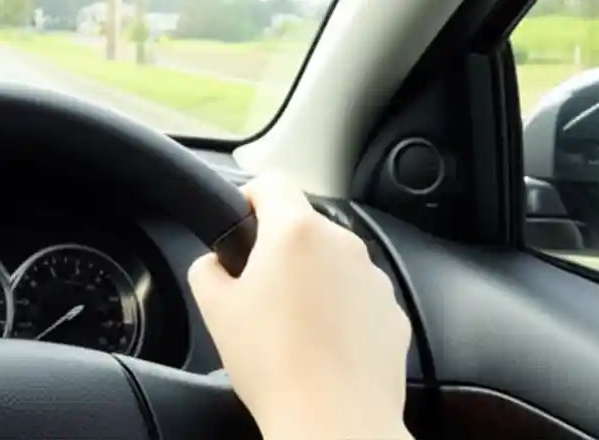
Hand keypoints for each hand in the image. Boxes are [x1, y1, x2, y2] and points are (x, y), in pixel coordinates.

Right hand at [188, 176, 412, 439]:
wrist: (332, 420)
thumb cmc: (274, 364)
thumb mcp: (214, 308)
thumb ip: (207, 269)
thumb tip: (215, 265)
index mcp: (296, 232)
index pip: (271, 183)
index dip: (249, 197)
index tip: (240, 219)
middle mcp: (343, 246)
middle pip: (303, 226)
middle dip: (278, 249)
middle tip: (254, 290)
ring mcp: (373, 280)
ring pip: (332, 263)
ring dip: (311, 281)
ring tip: (288, 326)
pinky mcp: (392, 315)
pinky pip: (357, 298)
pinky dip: (339, 312)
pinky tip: (318, 346)